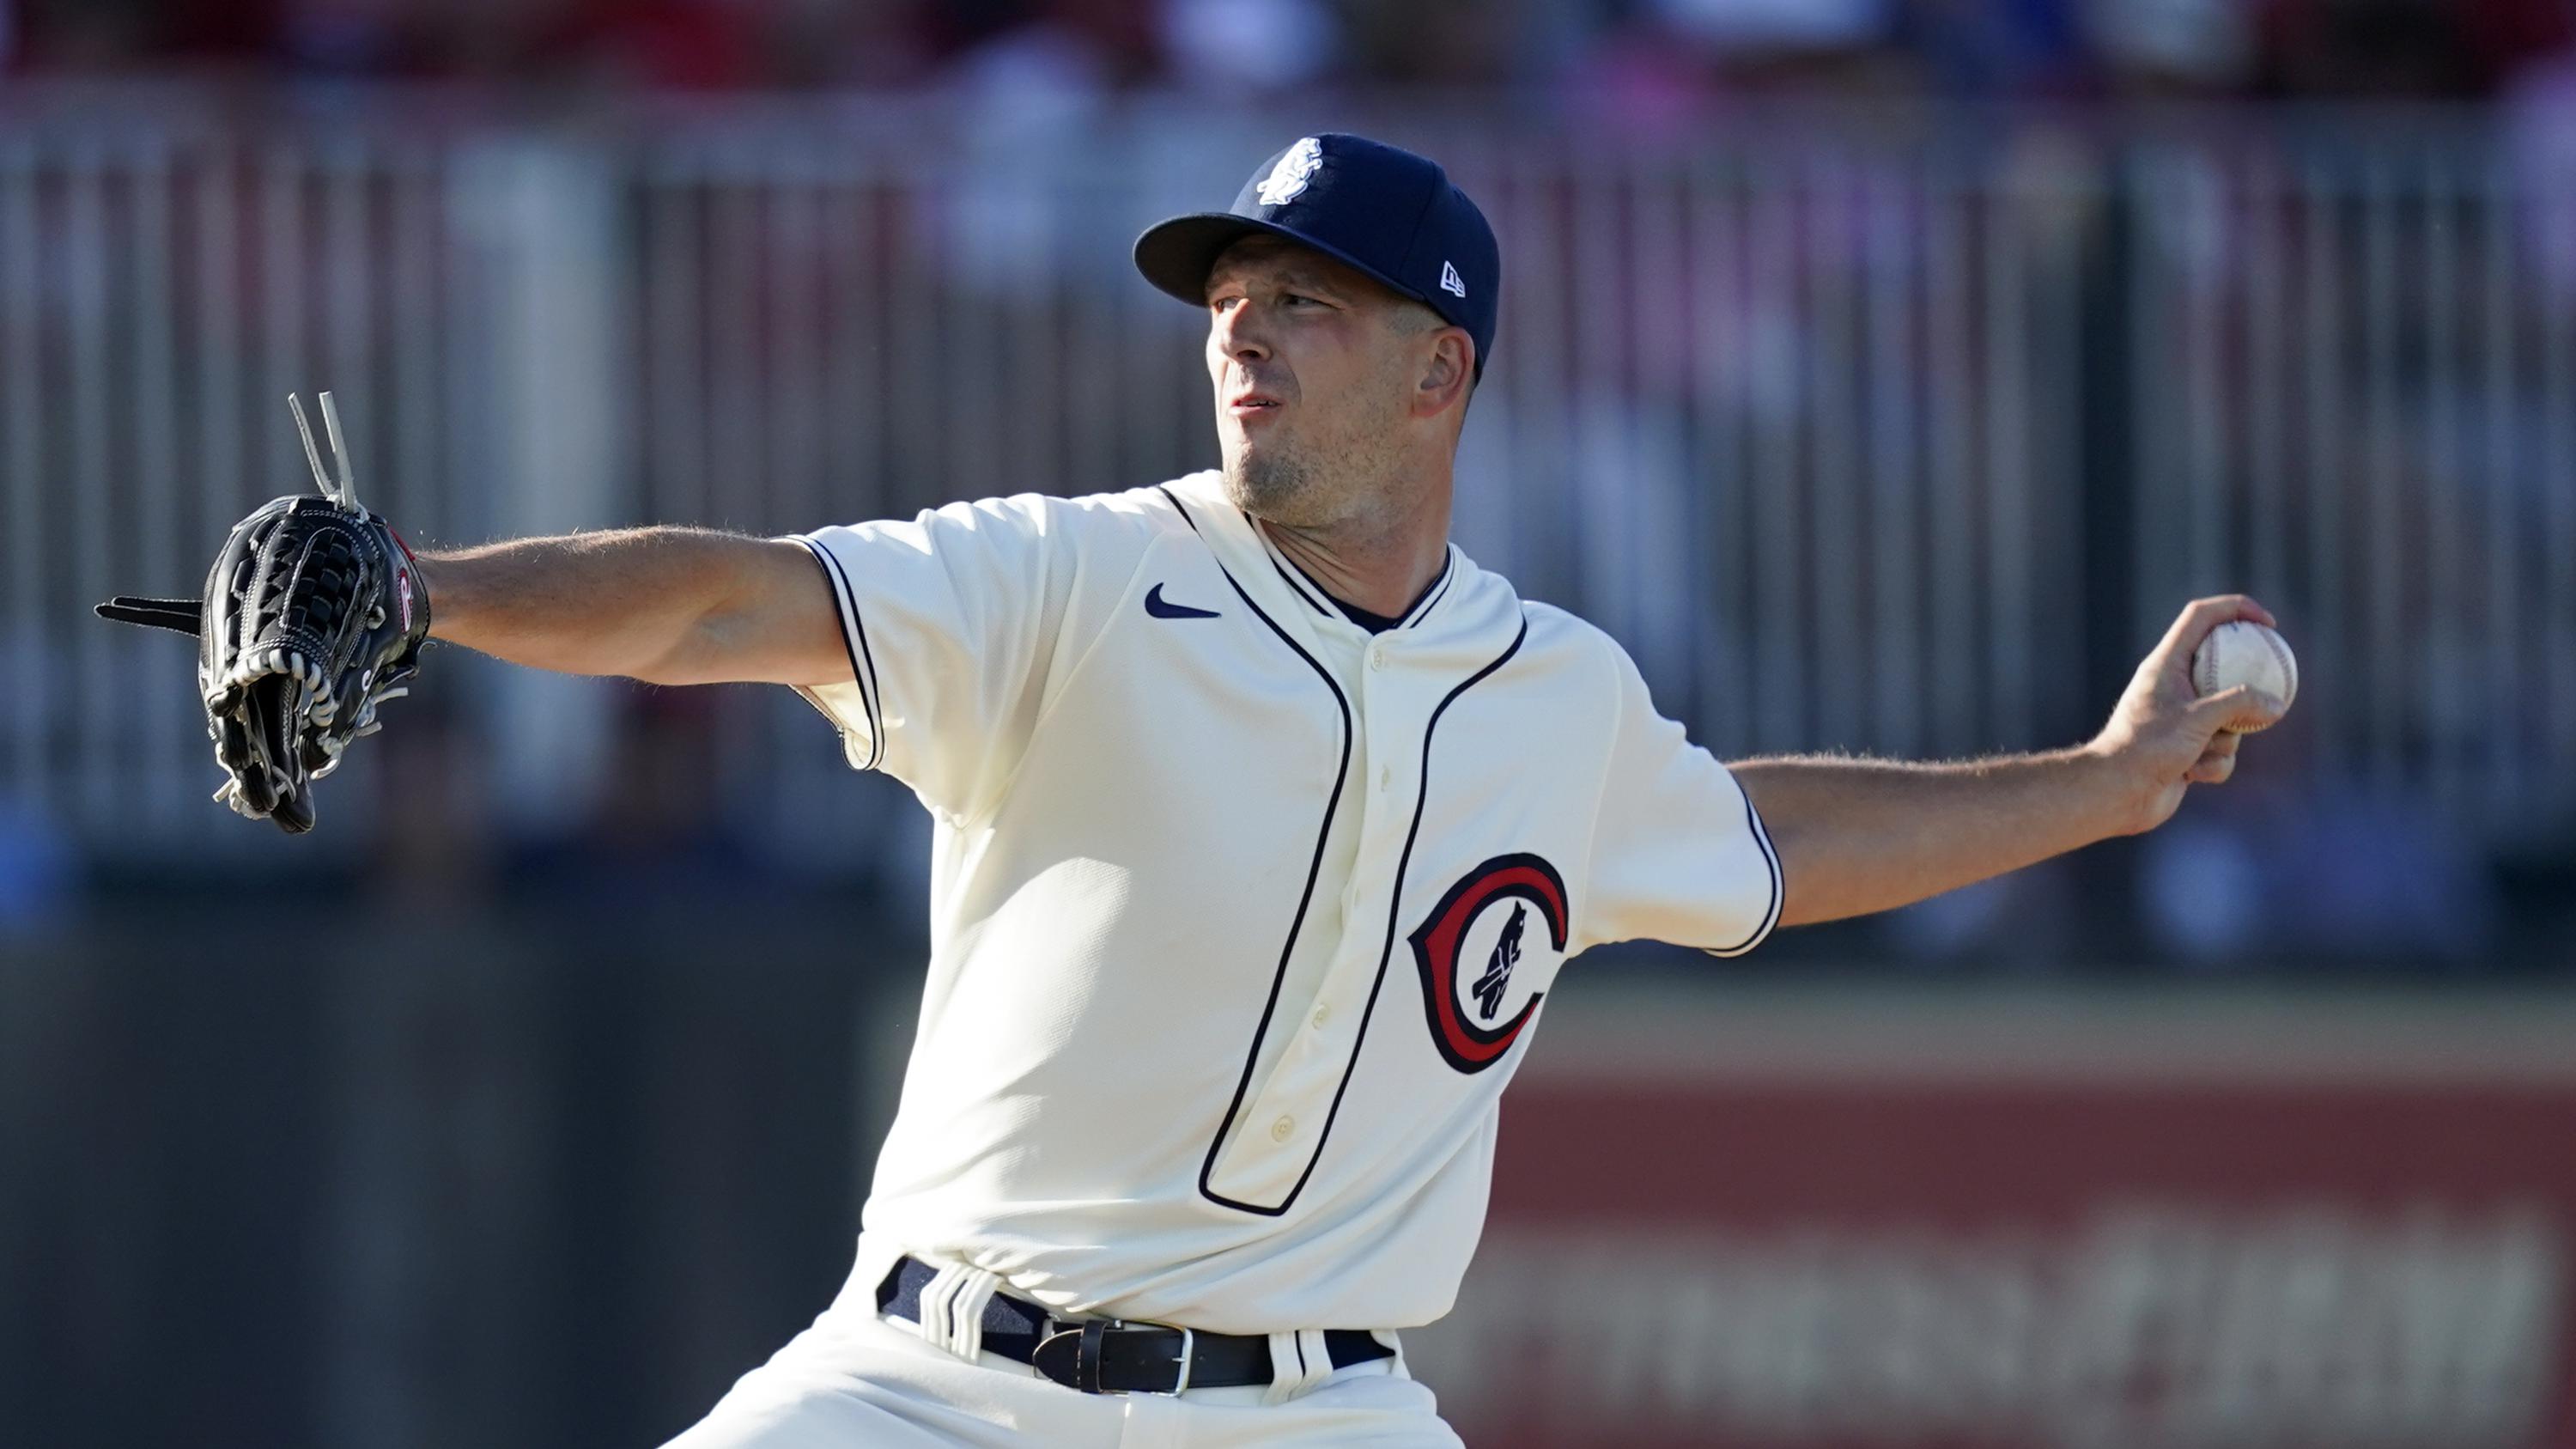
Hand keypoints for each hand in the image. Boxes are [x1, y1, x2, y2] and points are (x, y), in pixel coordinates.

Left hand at [2086, 594, 2288, 834]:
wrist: (2117, 794)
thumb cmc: (2148, 748)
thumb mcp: (2198, 719)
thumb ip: (2239, 704)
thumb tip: (2276, 704)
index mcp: (2166, 664)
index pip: (2201, 617)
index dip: (2235, 609)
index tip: (2268, 623)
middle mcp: (2174, 685)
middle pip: (2225, 669)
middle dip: (2246, 688)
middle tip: (2273, 690)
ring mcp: (2183, 718)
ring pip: (2230, 718)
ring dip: (2224, 740)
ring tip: (2198, 751)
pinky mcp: (2188, 748)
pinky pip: (2221, 750)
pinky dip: (2213, 764)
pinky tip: (2191, 775)